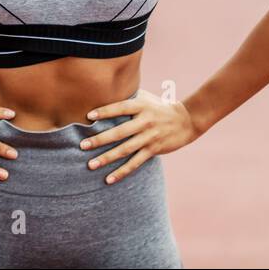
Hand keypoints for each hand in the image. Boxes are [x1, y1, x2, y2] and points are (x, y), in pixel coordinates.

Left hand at [79, 89, 198, 184]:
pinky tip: (109, 179)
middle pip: (119, 132)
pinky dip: (122, 172)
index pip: (120, 108)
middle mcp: (144, 121)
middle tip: (82, 145)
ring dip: (107, 158)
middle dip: (100, 139)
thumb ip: (128, 96)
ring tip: (91, 165)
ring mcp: (149, 137)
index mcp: (141, 106)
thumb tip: (106, 91)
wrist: (186, 120)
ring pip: (125, 150)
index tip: (88, 116)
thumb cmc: (160, 107)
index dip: (105, 111)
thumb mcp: (146, 98)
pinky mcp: (154, 149)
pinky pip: (135, 163)